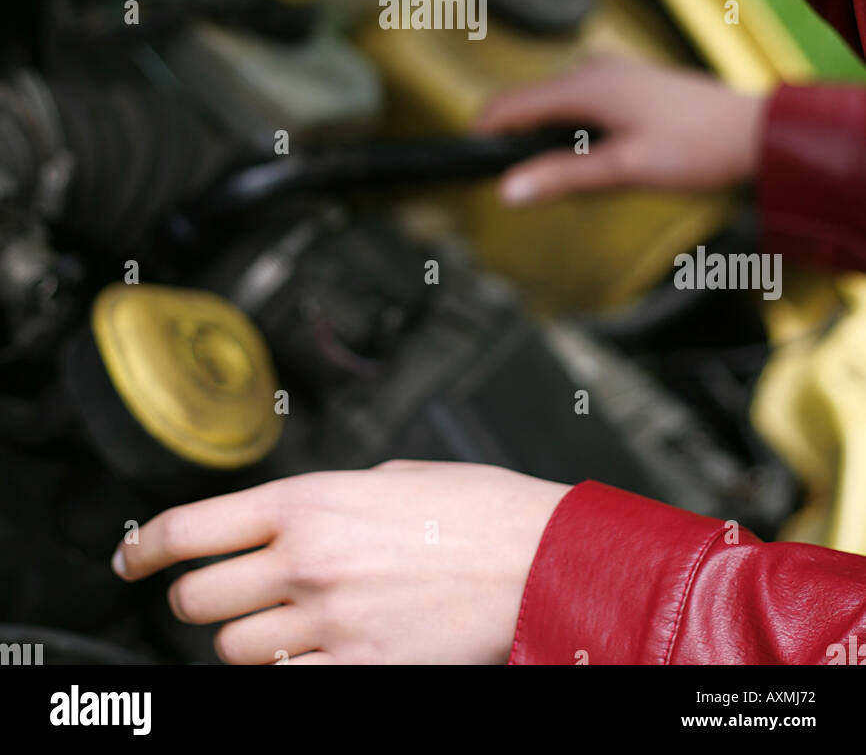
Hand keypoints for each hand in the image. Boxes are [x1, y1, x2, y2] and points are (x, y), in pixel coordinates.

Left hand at [111, 460, 571, 664]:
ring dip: (245, 643)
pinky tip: (310, 655)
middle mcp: (307, 559)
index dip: (146, 547)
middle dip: (198, 601)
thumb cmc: (477, 510)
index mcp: (309, 499)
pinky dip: (286, 674)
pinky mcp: (359, 670)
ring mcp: (329, 621)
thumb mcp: (388, 477)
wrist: (537, 557)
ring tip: (280, 627)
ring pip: (234, 651)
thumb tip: (288, 519)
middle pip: (199, 600)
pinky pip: (285, 686)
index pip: (191, 527)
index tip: (133, 558)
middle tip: (219, 598)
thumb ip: (325, 500)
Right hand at [475, 54, 768, 203]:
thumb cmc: (697, 147)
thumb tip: (508, 190)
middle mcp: (594, 71)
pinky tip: (607, 152)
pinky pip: (586, 101)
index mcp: (584, 87)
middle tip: (539, 183)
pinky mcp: (631, 82)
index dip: (482, 131)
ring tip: (585, 172)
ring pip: (561, 104)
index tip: (465, 158)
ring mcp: (614, 72)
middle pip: (534, 105)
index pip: (510, 104)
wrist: (754, 133)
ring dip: (557, 137)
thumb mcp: (623, 170)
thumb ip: (561, 178)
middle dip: (526, 142)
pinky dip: (581, 127)